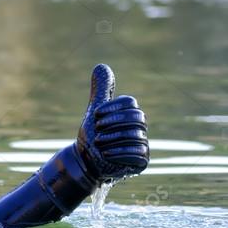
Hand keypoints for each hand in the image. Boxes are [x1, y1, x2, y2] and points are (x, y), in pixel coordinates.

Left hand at [75, 64, 148, 181]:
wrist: (84, 161)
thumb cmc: (91, 135)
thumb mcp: (94, 111)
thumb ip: (101, 90)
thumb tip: (102, 66)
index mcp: (130, 114)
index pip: (130, 102)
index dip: (112, 108)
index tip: (95, 115)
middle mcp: (140, 128)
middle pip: (136, 117)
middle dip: (113, 123)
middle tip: (97, 129)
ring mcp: (142, 144)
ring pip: (136, 135)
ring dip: (113, 139)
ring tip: (98, 143)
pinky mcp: (142, 161)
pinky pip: (138, 153)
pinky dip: (120, 152)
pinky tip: (106, 154)